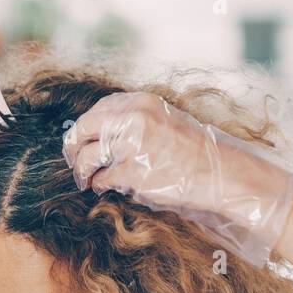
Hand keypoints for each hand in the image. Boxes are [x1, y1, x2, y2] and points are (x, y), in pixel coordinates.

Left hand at [61, 91, 292, 268]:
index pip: (98, 110)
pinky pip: (103, 178)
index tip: (80, 141)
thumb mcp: (163, 123)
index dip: (85, 127)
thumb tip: (100, 135)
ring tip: (85, 181)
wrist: (219, 174)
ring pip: (88, 156)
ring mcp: (133, 145)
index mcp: (141, 103)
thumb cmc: (192, 154)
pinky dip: (99, 185)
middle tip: (73, 162)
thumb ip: (134, 122)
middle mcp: (134, 119)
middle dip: (73, 147)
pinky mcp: (135, 171)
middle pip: (84, 128)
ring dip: (82, 171)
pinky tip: (102, 188)